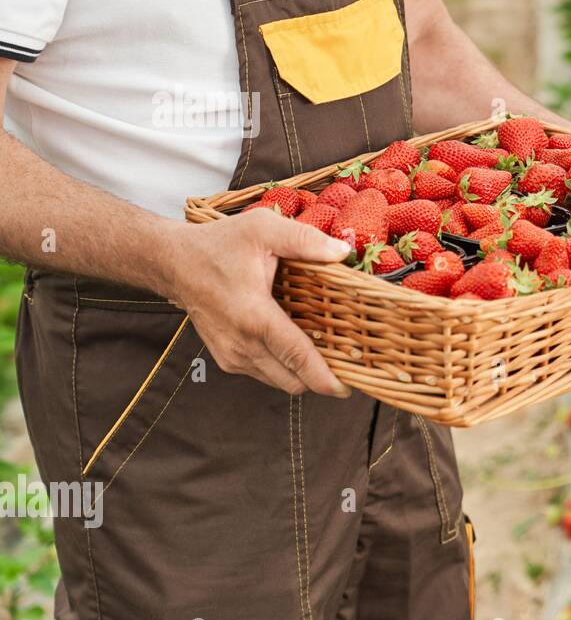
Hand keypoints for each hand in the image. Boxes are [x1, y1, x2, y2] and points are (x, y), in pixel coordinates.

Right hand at [165, 209, 351, 397]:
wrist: (175, 263)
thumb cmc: (218, 245)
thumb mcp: (263, 229)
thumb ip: (305, 240)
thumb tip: (343, 251)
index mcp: (255, 317)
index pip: (296, 358)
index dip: (324, 378)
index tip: (347, 389)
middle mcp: (242, 344)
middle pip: (292, 381)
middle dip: (321, 378)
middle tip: (345, 361)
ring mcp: (232, 356)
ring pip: (280, 381)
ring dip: (302, 374)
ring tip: (323, 351)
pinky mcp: (227, 359)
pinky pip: (265, 374)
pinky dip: (284, 367)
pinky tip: (295, 344)